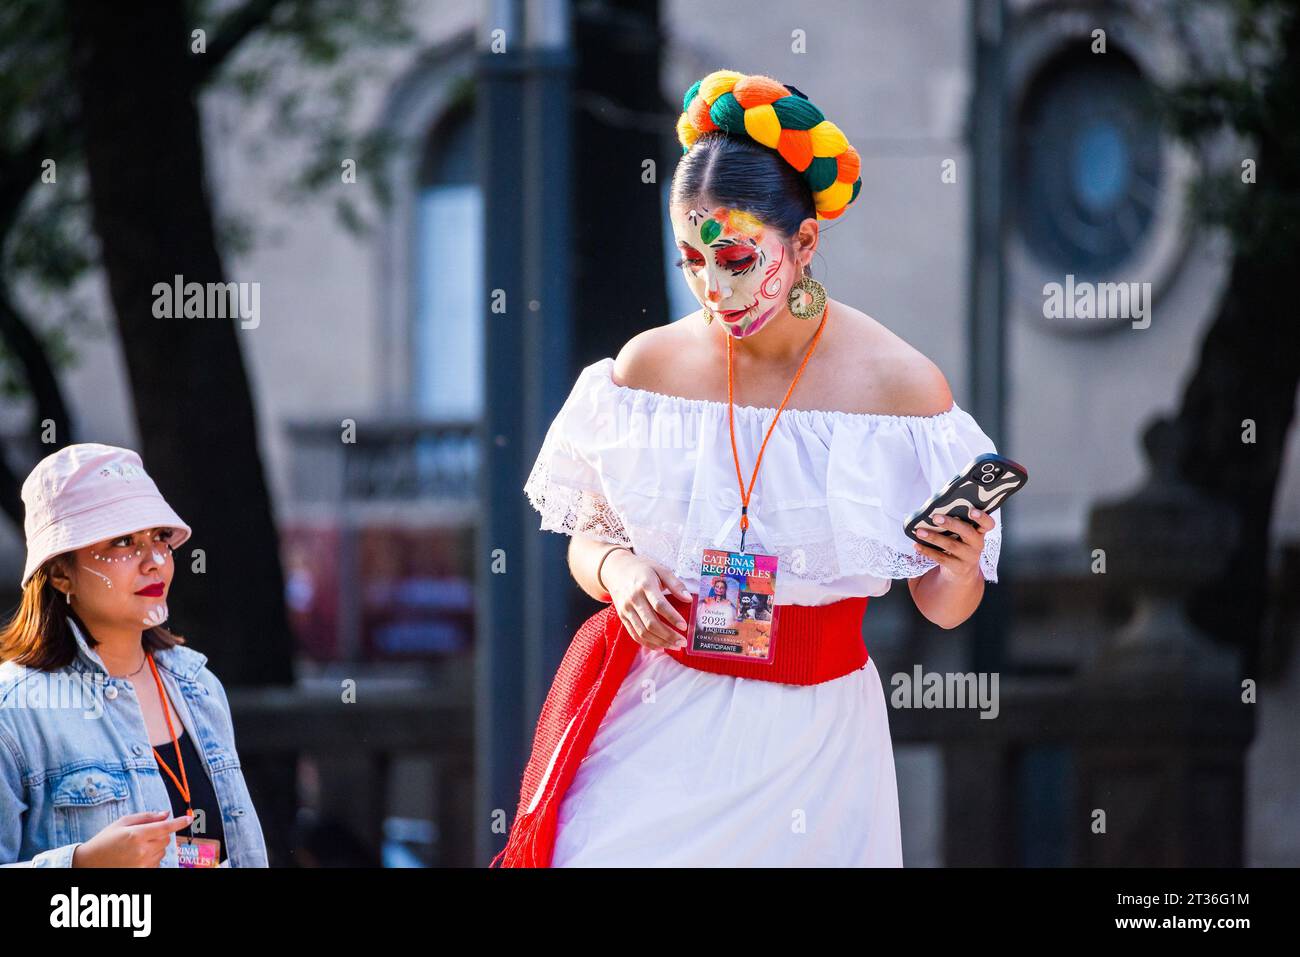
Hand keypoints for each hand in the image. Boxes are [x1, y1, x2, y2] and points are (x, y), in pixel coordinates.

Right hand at [70, 810, 192, 866]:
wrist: (88, 863)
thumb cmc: (104, 841)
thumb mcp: (122, 823)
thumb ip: (146, 817)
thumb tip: (166, 814)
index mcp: (136, 835)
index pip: (165, 827)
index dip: (179, 822)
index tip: (189, 818)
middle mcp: (141, 850)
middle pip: (166, 838)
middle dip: (161, 833)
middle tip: (146, 833)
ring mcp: (142, 864)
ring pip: (163, 851)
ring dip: (157, 846)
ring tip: (138, 846)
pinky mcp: (142, 873)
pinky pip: (157, 862)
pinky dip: (153, 857)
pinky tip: (137, 856)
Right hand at [602, 548, 692, 649]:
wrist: (615, 570)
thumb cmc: (642, 568)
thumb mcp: (660, 569)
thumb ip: (675, 584)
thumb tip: (689, 599)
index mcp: (645, 585)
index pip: (659, 605)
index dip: (672, 617)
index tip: (684, 626)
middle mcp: (634, 599)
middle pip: (651, 622)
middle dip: (668, 635)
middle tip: (683, 641)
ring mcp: (626, 609)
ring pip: (643, 631)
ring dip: (660, 641)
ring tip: (675, 646)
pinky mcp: (623, 617)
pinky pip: (634, 634)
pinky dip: (647, 643)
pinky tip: (660, 646)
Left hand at [912, 507, 994, 581]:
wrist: (962, 571)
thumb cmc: (959, 544)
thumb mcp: (962, 535)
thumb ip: (956, 523)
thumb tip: (934, 511)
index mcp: (979, 532)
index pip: (988, 524)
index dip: (982, 517)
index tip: (972, 511)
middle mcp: (977, 544)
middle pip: (967, 532)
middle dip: (951, 523)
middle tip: (935, 517)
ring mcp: (969, 557)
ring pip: (951, 545)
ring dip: (934, 537)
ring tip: (919, 531)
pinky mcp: (959, 567)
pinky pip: (942, 558)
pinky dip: (928, 551)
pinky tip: (917, 545)